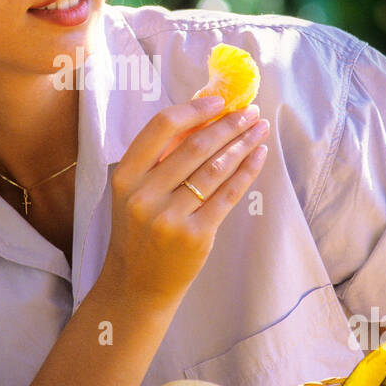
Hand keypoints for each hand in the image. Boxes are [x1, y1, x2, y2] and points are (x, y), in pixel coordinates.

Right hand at [100, 95, 270, 311]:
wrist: (137, 283)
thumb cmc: (139, 230)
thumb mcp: (134, 191)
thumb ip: (161, 157)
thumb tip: (203, 115)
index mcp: (125, 176)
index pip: (161, 127)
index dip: (194, 110)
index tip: (218, 101)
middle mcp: (144, 195)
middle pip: (196, 146)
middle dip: (229, 124)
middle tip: (251, 111)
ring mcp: (170, 217)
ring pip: (215, 168)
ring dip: (243, 143)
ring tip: (260, 129)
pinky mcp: (195, 235)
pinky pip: (227, 195)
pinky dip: (246, 171)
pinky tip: (258, 156)